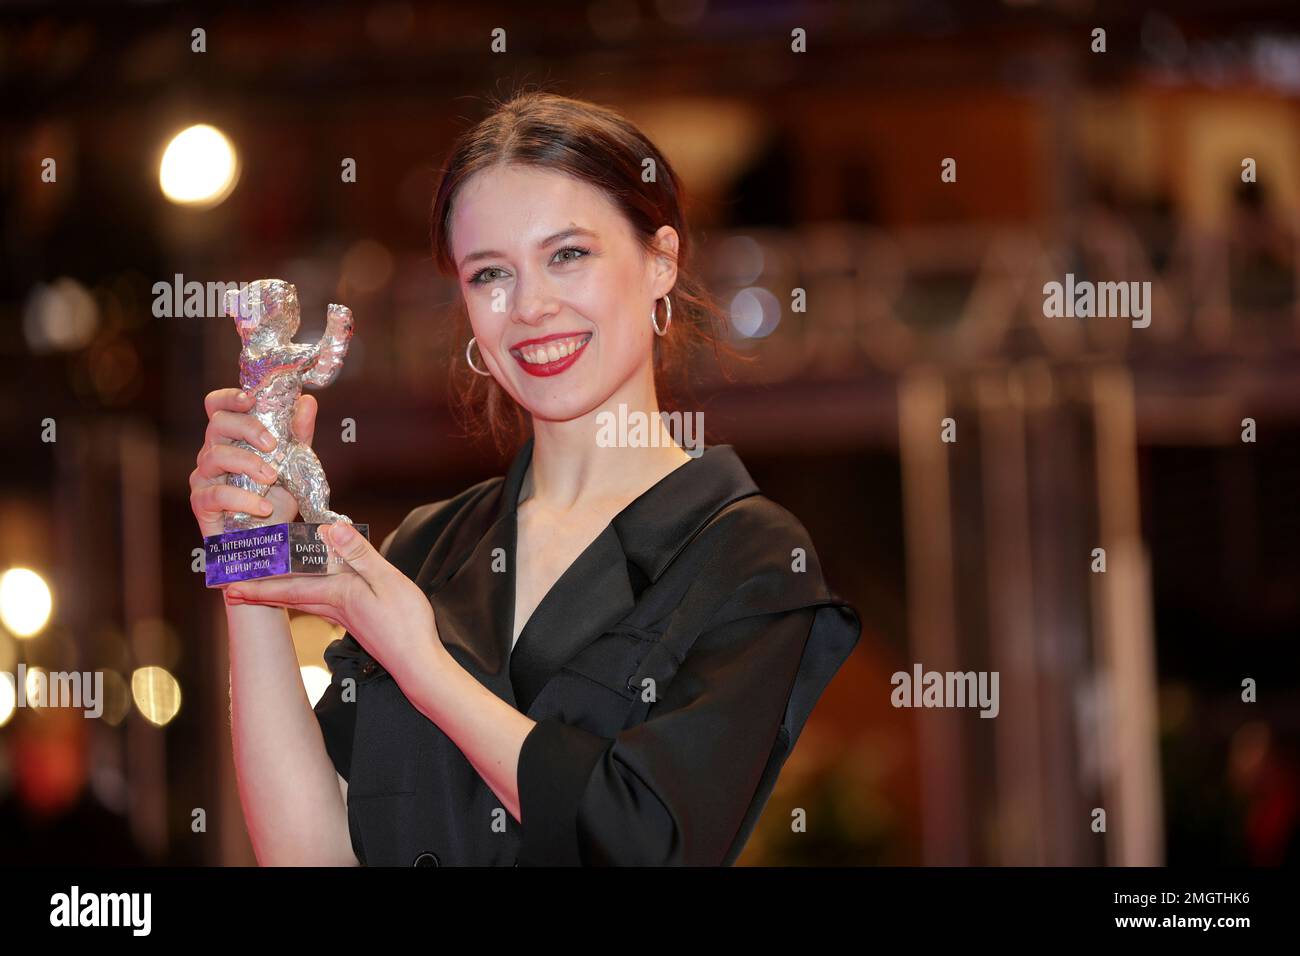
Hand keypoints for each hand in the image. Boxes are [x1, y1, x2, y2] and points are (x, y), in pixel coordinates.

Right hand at [190, 389, 319, 538]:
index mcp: (232, 439)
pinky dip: (244, 498)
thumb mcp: (295, 465)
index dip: (229, 397)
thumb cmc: (275, 501)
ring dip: (248, 463)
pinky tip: (264, 506)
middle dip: (247, 428)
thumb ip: (299, 434)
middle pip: (217, 424)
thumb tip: (307, 401)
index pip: (217, 406)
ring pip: (215, 455)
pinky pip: (217, 494)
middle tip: (272, 444)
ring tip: (273, 477)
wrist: (267, 543)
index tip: (250, 398)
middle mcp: (213, 453)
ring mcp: (203, 478)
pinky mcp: (201, 504)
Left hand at [222, 523, 442, 687]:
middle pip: (289, 596)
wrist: (417, 663)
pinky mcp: (356, 621)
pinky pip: (320, 603)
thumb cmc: (406, 624)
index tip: (230, 585)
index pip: (289, 587)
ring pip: (303, 601)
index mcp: (338, 593)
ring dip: (278, 594)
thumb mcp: (387, 580)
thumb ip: (359, 554)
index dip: (259, 584)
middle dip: (259, 592)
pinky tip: (309, 595)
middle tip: (231, 590)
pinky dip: (304, 596)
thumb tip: (331, 529)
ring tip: (259, 590)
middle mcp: (334, 606)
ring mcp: (344, 616)